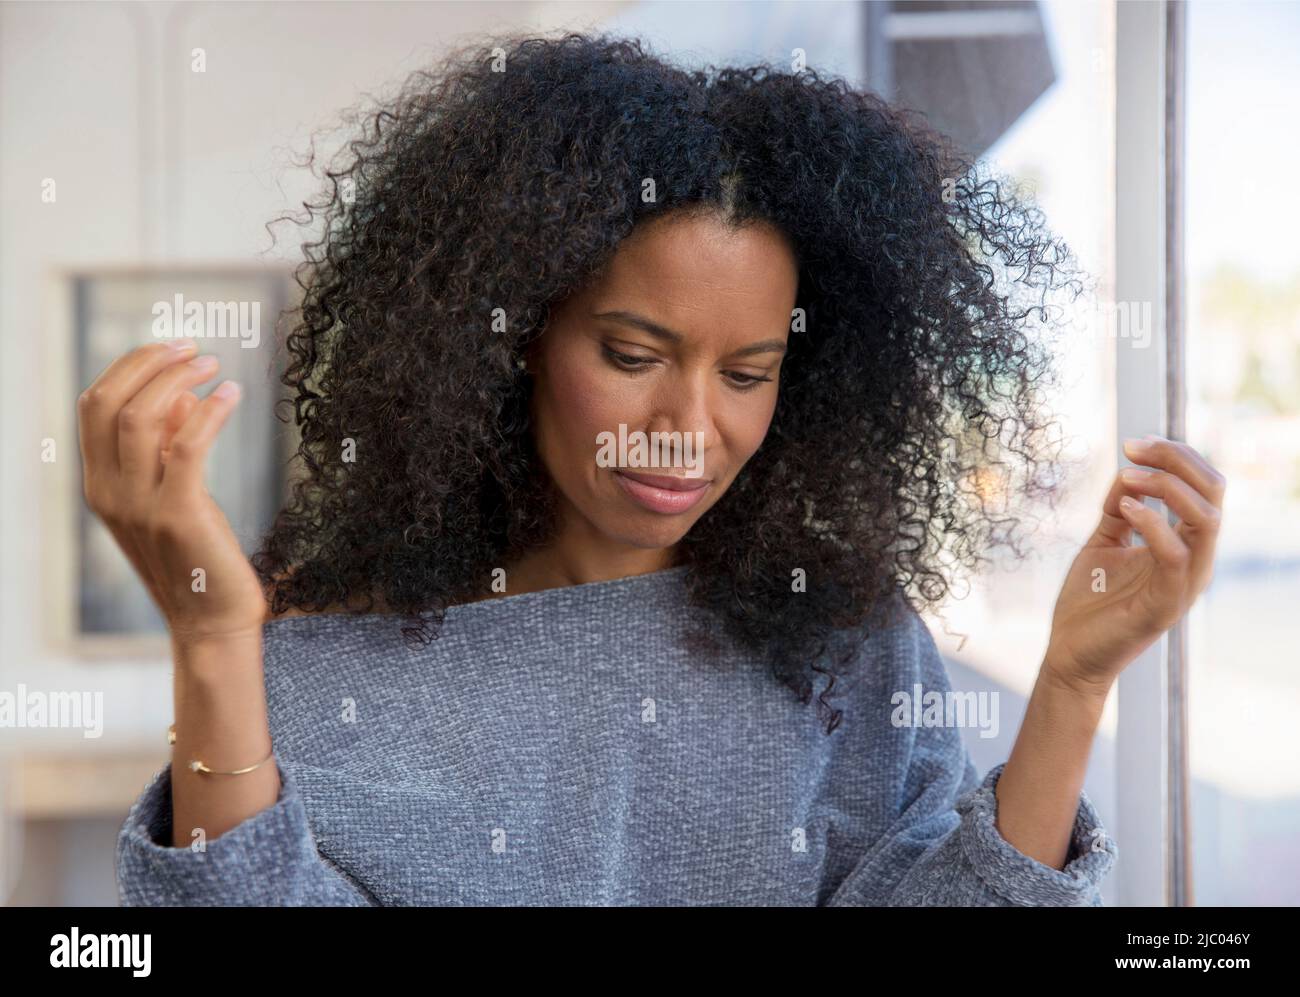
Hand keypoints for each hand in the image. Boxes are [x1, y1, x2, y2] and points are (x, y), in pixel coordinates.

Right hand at [77, 340, 268, 643]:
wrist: (211, 622)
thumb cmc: (198, 559)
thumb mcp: (172, 499)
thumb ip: (167, 450)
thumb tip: (181, 396)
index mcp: (101, 486)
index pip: (93, 406)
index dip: (129, 367)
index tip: (170, 349)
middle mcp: (109, 493)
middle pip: (109, 403)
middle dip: (150, 363)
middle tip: (193, 348)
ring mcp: (140, 505)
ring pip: (141, 418)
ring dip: (178, 379)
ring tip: (212, 365)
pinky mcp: (178, 515)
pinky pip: (186, 446)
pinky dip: (209, 412)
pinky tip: (230, 395)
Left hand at [1043, 434, 1225, 695]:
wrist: (1071, 654)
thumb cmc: (1089, 601)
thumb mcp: (1104, 542)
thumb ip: (1119, 509)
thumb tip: (1128, 471)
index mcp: (1184, 544)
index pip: (1204, 486)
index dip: (1175, 455)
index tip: (1132, 444)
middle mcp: (1194, 560)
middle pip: (1213, 493)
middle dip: (1176, 459)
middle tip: (1133, 448)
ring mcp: (1184, 584)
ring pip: (1205, 520)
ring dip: (1167, 486)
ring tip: (1127, 478)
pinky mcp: (1166, 605)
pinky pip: (1177, 555)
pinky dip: (1154, 523)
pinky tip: (1125, 508)